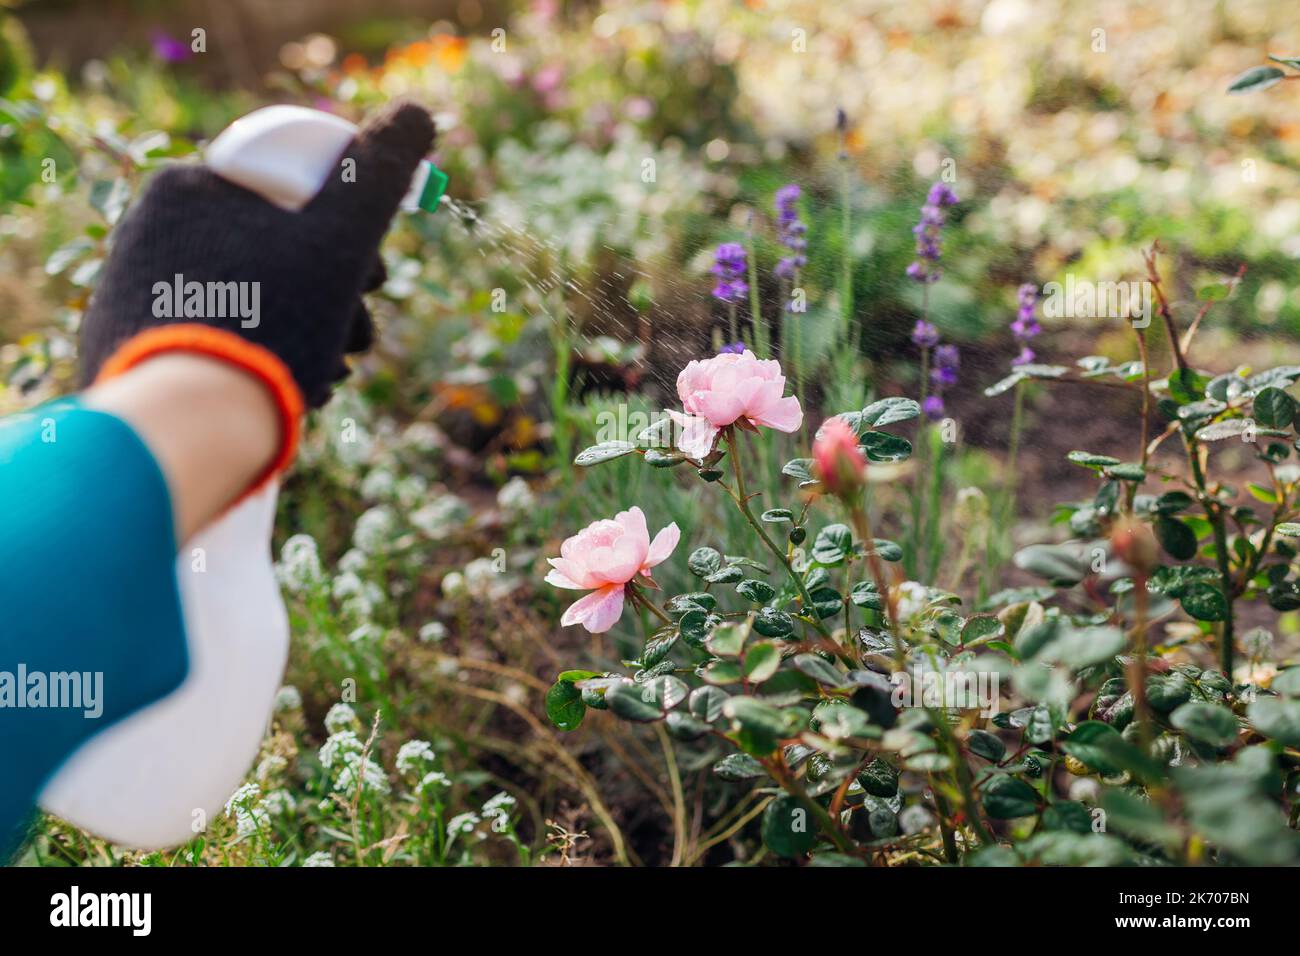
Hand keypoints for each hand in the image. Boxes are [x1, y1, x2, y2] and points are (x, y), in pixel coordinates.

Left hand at [79, 101, 435, 407]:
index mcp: (187, 189)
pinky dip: (258, 365)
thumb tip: (419, 114)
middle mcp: (146, 234)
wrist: (189, 421)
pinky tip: (289, 394)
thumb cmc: (271, 320)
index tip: (376, 277)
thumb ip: (379, 171)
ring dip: (305, 335)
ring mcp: (130, 297)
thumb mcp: (342, 236)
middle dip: (331, 297)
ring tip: (330, 374)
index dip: (345, 234)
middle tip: (359, 335)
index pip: (289, 198)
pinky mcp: (124, 355)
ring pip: (247, 305)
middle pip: (271, 258)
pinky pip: (211, 347)